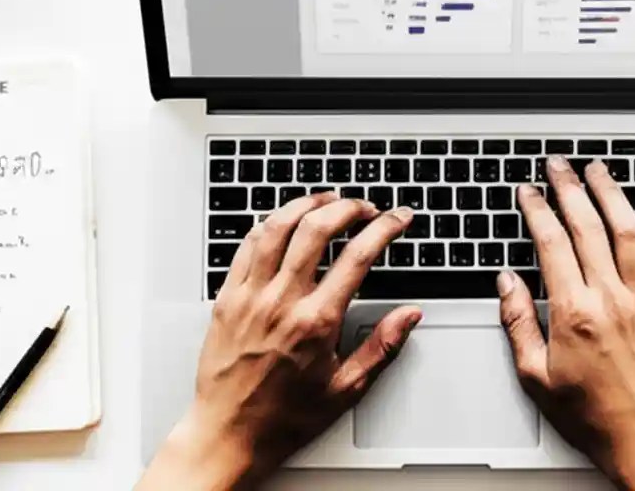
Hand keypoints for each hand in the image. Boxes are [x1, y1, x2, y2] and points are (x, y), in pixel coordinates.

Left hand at [138, 193, 420, 490]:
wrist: (228, 434)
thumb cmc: (282, 418)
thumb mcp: (345, 389)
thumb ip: (381, 347)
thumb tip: (409, 316)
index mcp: (315, 323)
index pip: (358, 257)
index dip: (384, 228)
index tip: (397, 218)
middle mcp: (281, 302)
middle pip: (316, 229)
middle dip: (347, 207)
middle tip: (364, 208)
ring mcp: (250, 297)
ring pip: (277, 227)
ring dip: (305, 205)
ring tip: (326, 200)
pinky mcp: (226, 299)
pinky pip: (246, 246)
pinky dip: (268, 225)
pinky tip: (282, 222)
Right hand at [498, 156, 634, 490]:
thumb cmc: (591, 414)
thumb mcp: (534, 375)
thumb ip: (518, 322)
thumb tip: (507, 283)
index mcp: (573, 311)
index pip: (550, 243)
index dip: (536, 210)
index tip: (528, 192)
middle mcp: (610, 298)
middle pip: (587, 226)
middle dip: (569, 188)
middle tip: (558, 166)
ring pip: (629, 232)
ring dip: (613, 195)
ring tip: (601, 170)